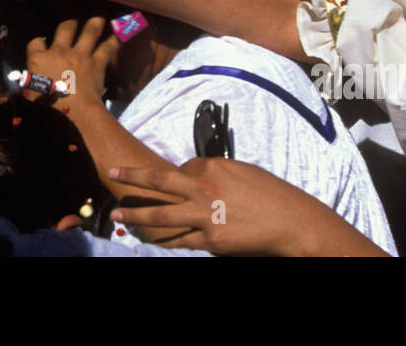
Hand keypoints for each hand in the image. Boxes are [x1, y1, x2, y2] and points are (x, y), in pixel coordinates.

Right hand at [25, 18, 117, 111]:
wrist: (72, 113)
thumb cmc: (46, 106)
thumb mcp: (30, 93)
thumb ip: (30, 82)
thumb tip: (27, 83)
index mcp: (39, 59)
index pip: (35, 42)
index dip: (38, 40)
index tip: (40, 40)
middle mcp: (59, 52)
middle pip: (65, 28)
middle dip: (70, 21)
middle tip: (74, 18)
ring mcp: (80, 56)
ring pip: (89, 31)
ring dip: (95, 22)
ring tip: (99, 17)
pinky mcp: (96, 64)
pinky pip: (107, 48)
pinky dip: (114, 41)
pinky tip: (118, 34)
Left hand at [109, 156, 388, 256]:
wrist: (292, 222)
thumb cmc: (273, 196)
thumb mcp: (245, 173)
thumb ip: (219, 174)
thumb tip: (200, 178)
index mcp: (213, 166)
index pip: (183, 167)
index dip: (178, 175)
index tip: (176, 180)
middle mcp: (203, 188)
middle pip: (159, 180)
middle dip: (133, 176)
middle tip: (112, 172)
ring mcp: (204, 214)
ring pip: (161, 214)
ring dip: (136, 214)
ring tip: (117, 213)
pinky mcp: (209, 239)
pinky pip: (180, 239)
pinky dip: (164, 239)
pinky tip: (150, 239)